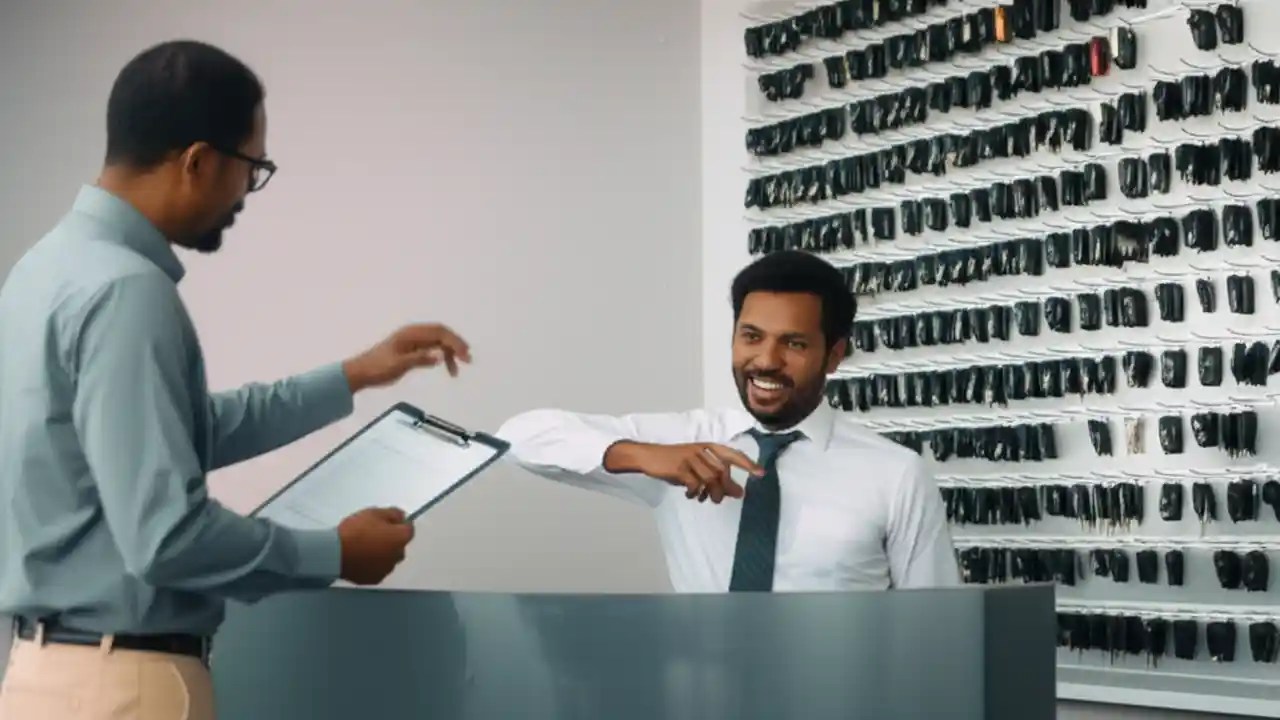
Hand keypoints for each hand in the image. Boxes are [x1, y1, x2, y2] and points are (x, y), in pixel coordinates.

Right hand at [337, 507, 415, 584]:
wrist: (335, 553)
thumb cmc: (356, 530)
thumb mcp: (374, 512)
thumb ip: (393, 513)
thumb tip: (402, 516)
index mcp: (401, 538)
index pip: (408, 528)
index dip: (399, 523)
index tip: (387, 520)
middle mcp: (398, 556)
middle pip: (399, 545)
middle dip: (391, 539)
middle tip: (373, 533)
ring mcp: (386, 569)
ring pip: (389, 558)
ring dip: (383, 553)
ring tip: (365, 546)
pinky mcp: (374, 579)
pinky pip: (378, 568)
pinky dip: (373, 564)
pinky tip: (361, 558)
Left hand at [343, 323, 470, 392]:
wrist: (361, 372)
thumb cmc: (378, 368)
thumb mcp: (399, 365)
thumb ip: (420, 359)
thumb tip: (441, 355)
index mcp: (411, 334)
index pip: (439, 332)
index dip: (455, 342)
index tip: (465, 356)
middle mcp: (414, 334)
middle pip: (441, 334)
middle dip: (456, 345)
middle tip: (467, 360)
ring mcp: (413, 341)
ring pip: (438, 342)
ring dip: (450, 353)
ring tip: (456, 372)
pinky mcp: (412, 349)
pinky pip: (432, 348)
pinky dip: (441, 357)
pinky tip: (445, 368)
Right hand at [603, 441, 763, 503]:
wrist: (648, 456)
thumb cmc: (675, 462)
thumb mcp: (696, 468)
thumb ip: (716, 478)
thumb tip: (737, 493)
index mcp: (707, 447)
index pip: (732, 454)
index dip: (747, 464)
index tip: (761, 473)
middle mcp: (701, 450)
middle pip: (721, 471)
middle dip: (726, 487)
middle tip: (727, 498)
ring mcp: (689, 458)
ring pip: (709, 479)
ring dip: (711, 493)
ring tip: (706, 498)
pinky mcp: (679, 467)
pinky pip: (694, 484)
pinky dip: (694, 493)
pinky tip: (691, 495)